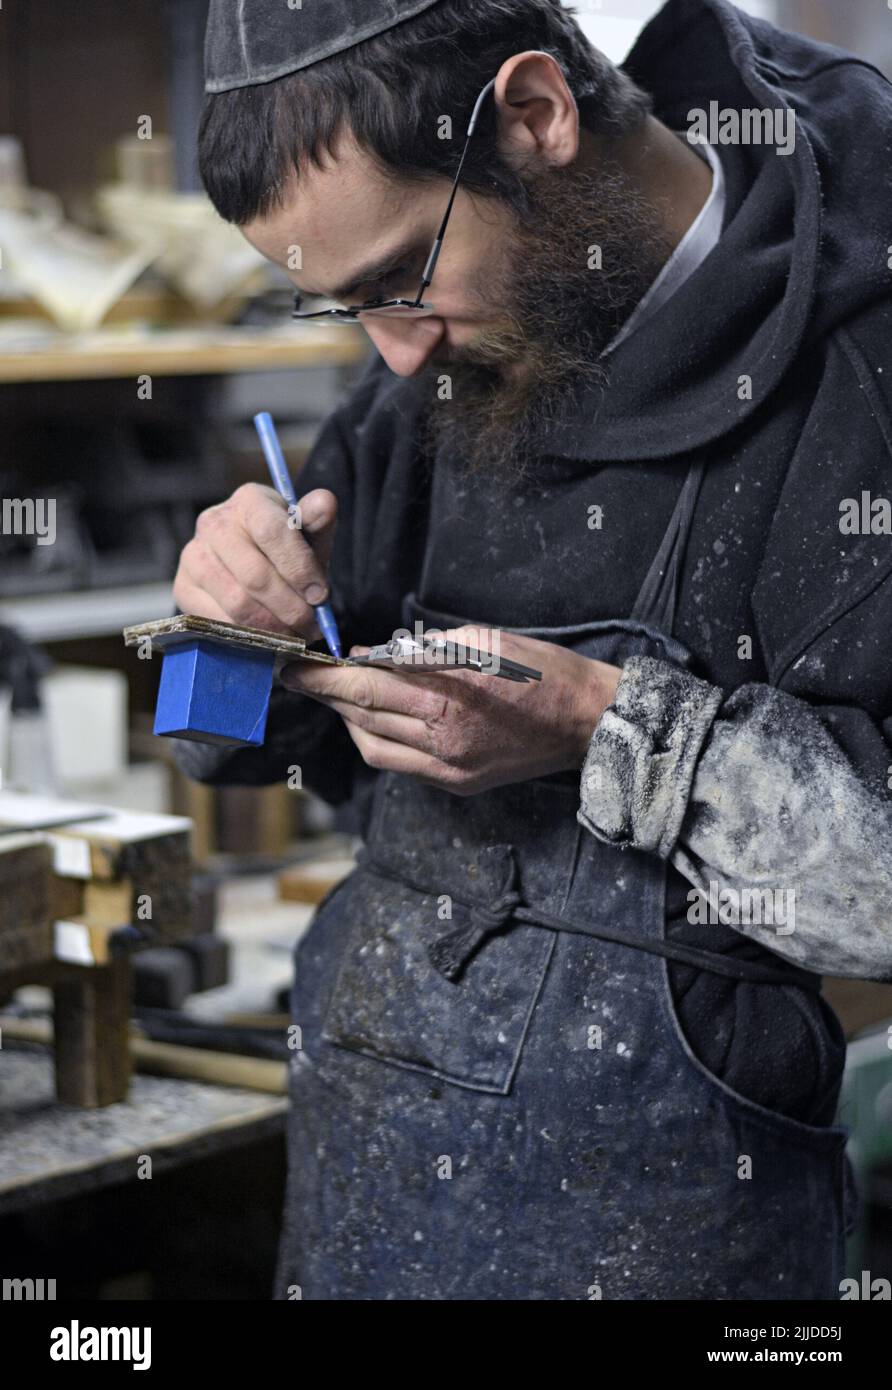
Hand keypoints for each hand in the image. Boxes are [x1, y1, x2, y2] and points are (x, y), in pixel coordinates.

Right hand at [173, 483, 337, 641]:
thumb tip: (325, 501)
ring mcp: (193, 555)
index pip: (271, 532)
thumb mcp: (308, 533)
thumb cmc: (286, 548)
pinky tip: (270, 636)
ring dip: (273, 626)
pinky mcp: (183, 587)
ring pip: (237, 602)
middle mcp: (213, 522)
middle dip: (290, 607)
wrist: (253, 564)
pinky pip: (218, 621)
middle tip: (312, 625)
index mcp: (249, 500)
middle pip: (254, 575)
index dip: (299, 568)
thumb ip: (318, 521)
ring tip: (296, 633)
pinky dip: (249, 635)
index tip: (320, 596)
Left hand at [281, 626, 621, 794]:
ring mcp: (450, 768)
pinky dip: (378, 740)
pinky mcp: (457, 783)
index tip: (296, 665)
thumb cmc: (541, 670)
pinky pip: (400, 764)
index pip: (366, 687)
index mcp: (450, 697)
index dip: (325, 677)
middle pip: (363, 717)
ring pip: (374, 746)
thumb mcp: (483, 640)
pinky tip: (376, 719)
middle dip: (327, 696)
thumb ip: (423, 650)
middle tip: (305, 677)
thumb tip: (373, 655)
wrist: (587, 722)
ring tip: (341, 695)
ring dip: (350, 720)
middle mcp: (444, 739)